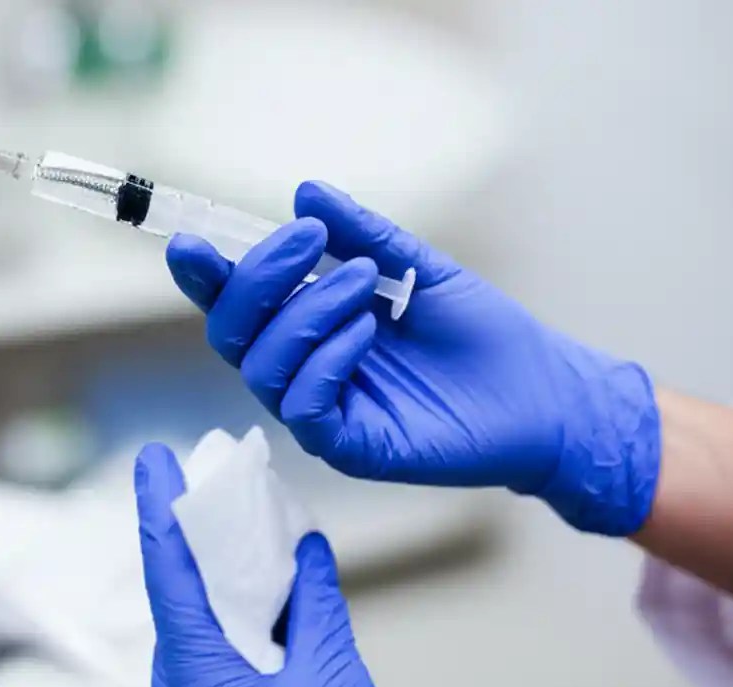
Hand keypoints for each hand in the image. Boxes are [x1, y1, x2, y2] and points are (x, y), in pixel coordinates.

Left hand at [134, 443, 388, 686]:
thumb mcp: (330, 678)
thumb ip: (317, 604)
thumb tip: (309, 545)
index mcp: (196, 672)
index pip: (167, 569)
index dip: (160, 506)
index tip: (155, 457)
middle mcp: (179, 683)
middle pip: (179, 587)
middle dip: (197, 527)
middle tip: (214, 472)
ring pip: (197, 615)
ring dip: (220, 567)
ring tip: (245, 515)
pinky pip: (214, 644)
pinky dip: (235, 607)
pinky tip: (262, 582)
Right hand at [166, 181, 659, 535]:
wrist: (540, 391)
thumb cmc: (477, 333)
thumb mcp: (416, 266)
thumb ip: (361, 232)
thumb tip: (306, 193)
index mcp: (306, 325)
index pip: (234, 302)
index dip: (205, 274)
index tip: (192, 241)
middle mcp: (301, 369)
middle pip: (231, 333)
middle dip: (257, 279)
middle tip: (310, 240)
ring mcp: (321, 411)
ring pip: (263, 367)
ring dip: (303, 310)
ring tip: (363, 281)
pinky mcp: (348, 446)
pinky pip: (304, 406)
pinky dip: (325, 358)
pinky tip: (367, 330)